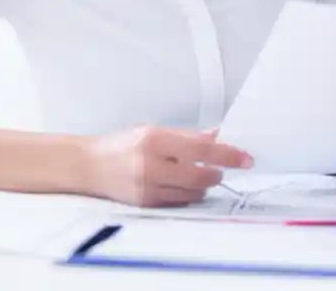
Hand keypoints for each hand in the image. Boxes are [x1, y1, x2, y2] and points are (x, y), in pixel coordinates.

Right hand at [82, 126, 252, 206]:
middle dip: (216, 173)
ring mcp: (148, 187)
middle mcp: (152, 164)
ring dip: (202, 185)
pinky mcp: (146, 204)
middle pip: (201, 175)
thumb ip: (188, 136)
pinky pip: (179, 203)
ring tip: (194, 175)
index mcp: (155, 140)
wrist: (89, 165)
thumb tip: (219, 135)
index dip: (228, 154)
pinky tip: (180, 185)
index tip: (246, 158)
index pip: (202, 148)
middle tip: (218, 169)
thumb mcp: (155, 131)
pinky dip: (187, 194)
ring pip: (193, 192)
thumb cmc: (122, 145)